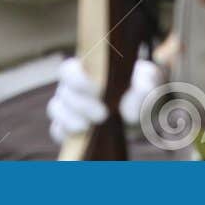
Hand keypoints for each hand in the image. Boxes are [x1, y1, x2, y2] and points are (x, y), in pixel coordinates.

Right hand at [46, 56, 164, 142]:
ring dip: (70, 119)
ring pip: (56, 109)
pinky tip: (82, 135)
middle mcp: (72, 86)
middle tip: (102, 114)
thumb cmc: (140, 87)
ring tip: (88, 127)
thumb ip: (142, 88)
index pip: (68, 70)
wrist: (140, 106)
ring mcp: (67, 106)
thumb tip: (127, 104)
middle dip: (81, 104)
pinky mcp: (67, 127)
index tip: (98, 90)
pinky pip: (57, 129)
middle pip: (63, 92)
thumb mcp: (148, 83)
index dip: (78, 80)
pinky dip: (65, 133)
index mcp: (86, 69)